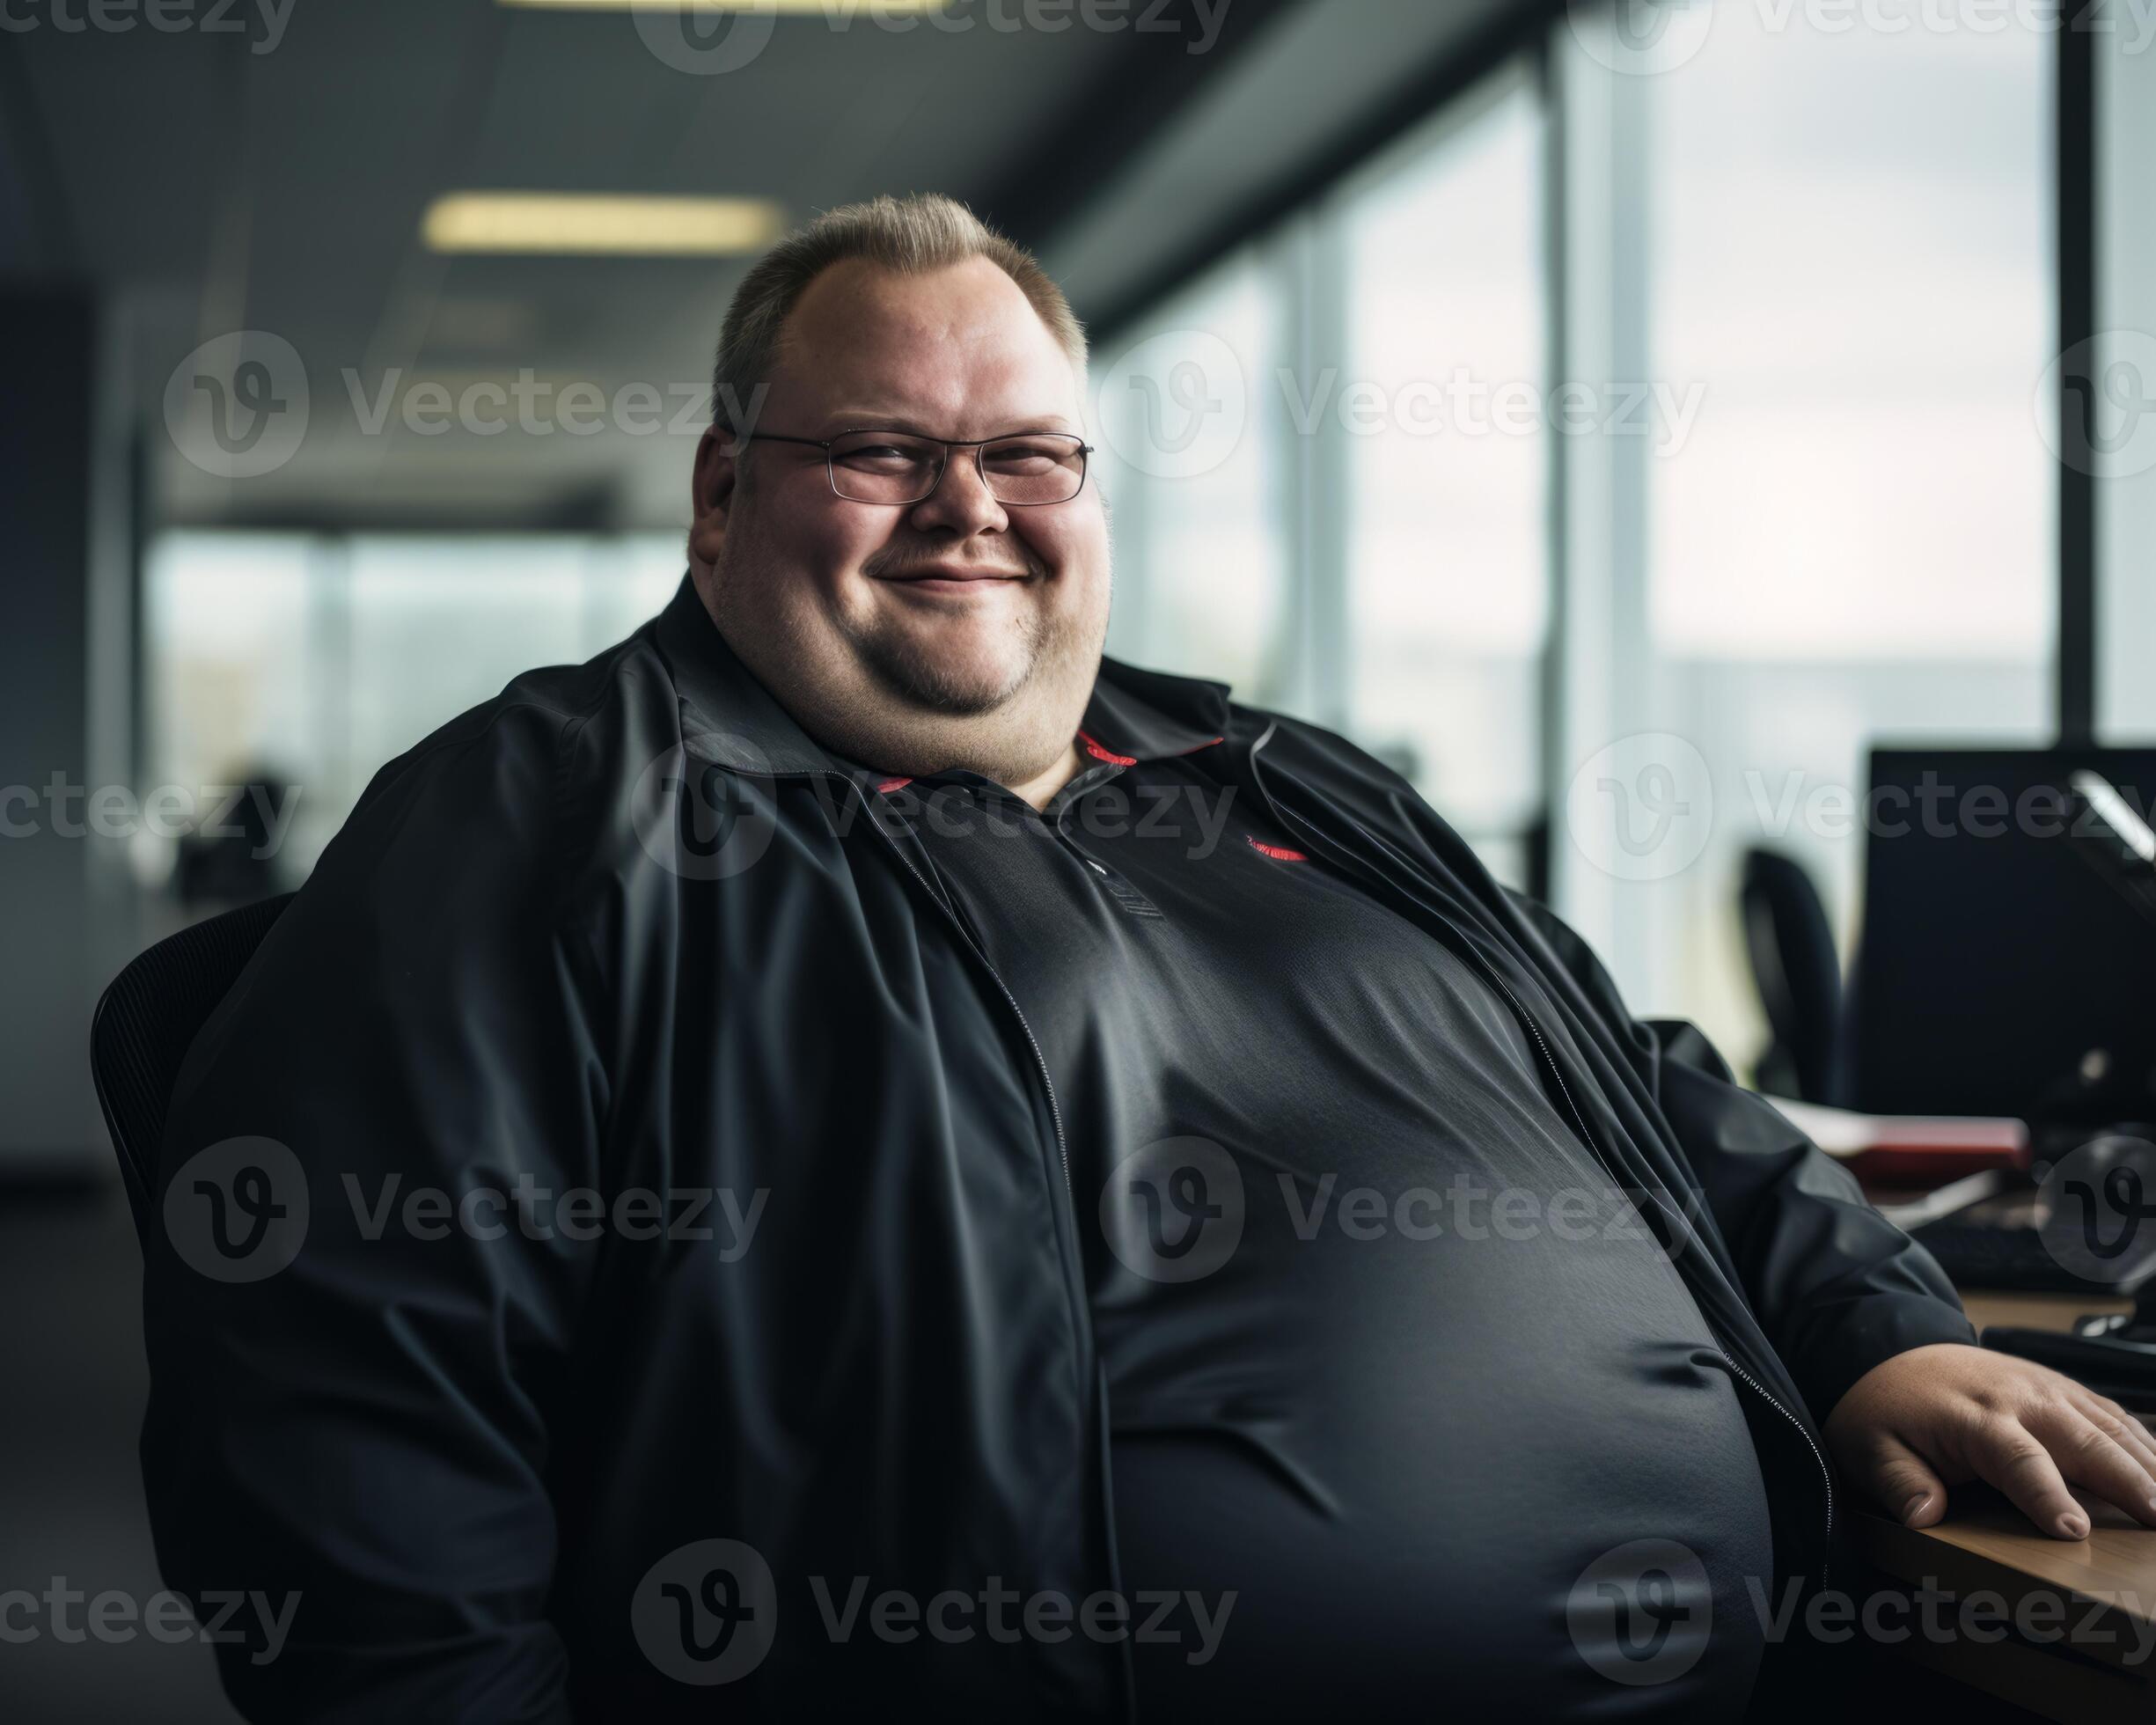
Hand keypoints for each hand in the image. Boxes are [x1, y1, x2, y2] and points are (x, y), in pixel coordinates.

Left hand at [1825, 1343, 2155, 1539]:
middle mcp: (2019, 1398)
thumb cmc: (1887, 1410)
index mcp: (1973, 1417)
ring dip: (2150, 1464)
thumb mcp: (1869, 1447)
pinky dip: (2145, 1441)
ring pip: (2111, 1425)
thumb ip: (1897, 1482)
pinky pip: (2113, 1413)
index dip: (2047, 1496)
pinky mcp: (2063, 1387)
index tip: (2074, 1530)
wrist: (1895, 1350)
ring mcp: (2047, 1388)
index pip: (2017, 1459)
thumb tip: (1922, 1515)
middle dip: (2129, 1482)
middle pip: (2084, 1441)